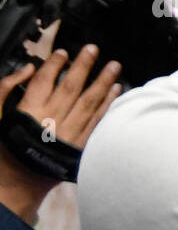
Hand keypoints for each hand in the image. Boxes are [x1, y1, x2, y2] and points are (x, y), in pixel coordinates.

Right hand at [0, 45, 121, 218]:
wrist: (19, 180)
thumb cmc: (6, 147)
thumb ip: (6, 88)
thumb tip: (28, 69)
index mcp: (29, 110)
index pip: (45, 79)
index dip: (56, 64)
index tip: (64, 52)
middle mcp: (52, 118)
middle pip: (72, 86)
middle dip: (84, 65)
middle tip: (94, 49)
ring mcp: (69, 131)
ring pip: (90, 101)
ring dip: (103, 81)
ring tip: (114, 66)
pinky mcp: (82, 143)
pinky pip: (98, 119)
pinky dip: (108, 103)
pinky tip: (116, 90)